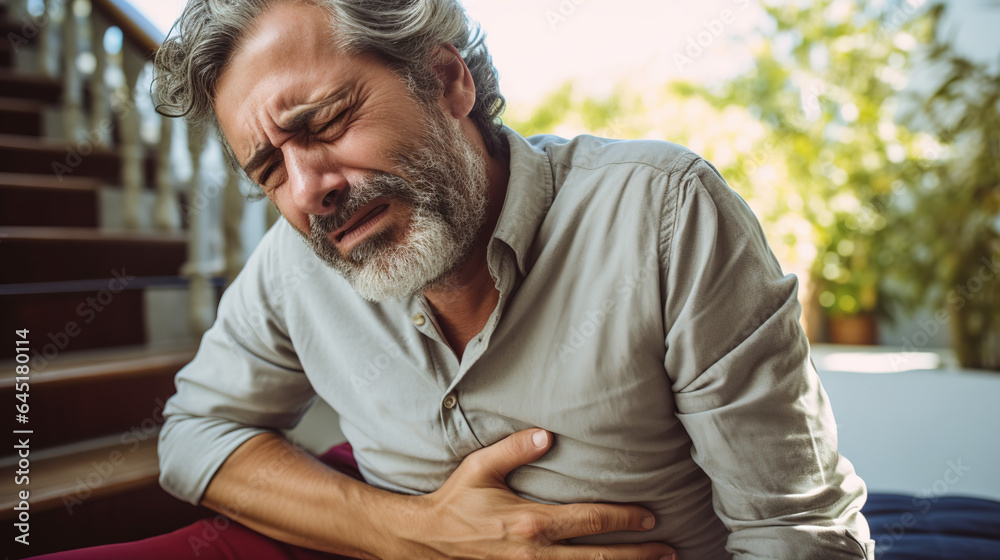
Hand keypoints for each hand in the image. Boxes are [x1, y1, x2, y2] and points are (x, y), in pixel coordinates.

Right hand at [388, 429, 677, 559]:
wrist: (425, 539)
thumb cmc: (455, 500)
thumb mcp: (480, 467)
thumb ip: (514, 449)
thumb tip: (547, 436)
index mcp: (531, 522)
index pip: (590, 521)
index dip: (625, 520)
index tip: (651, 517)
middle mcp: (535, 553)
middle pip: (599, 558)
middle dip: (638, 556)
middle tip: (670, 551)